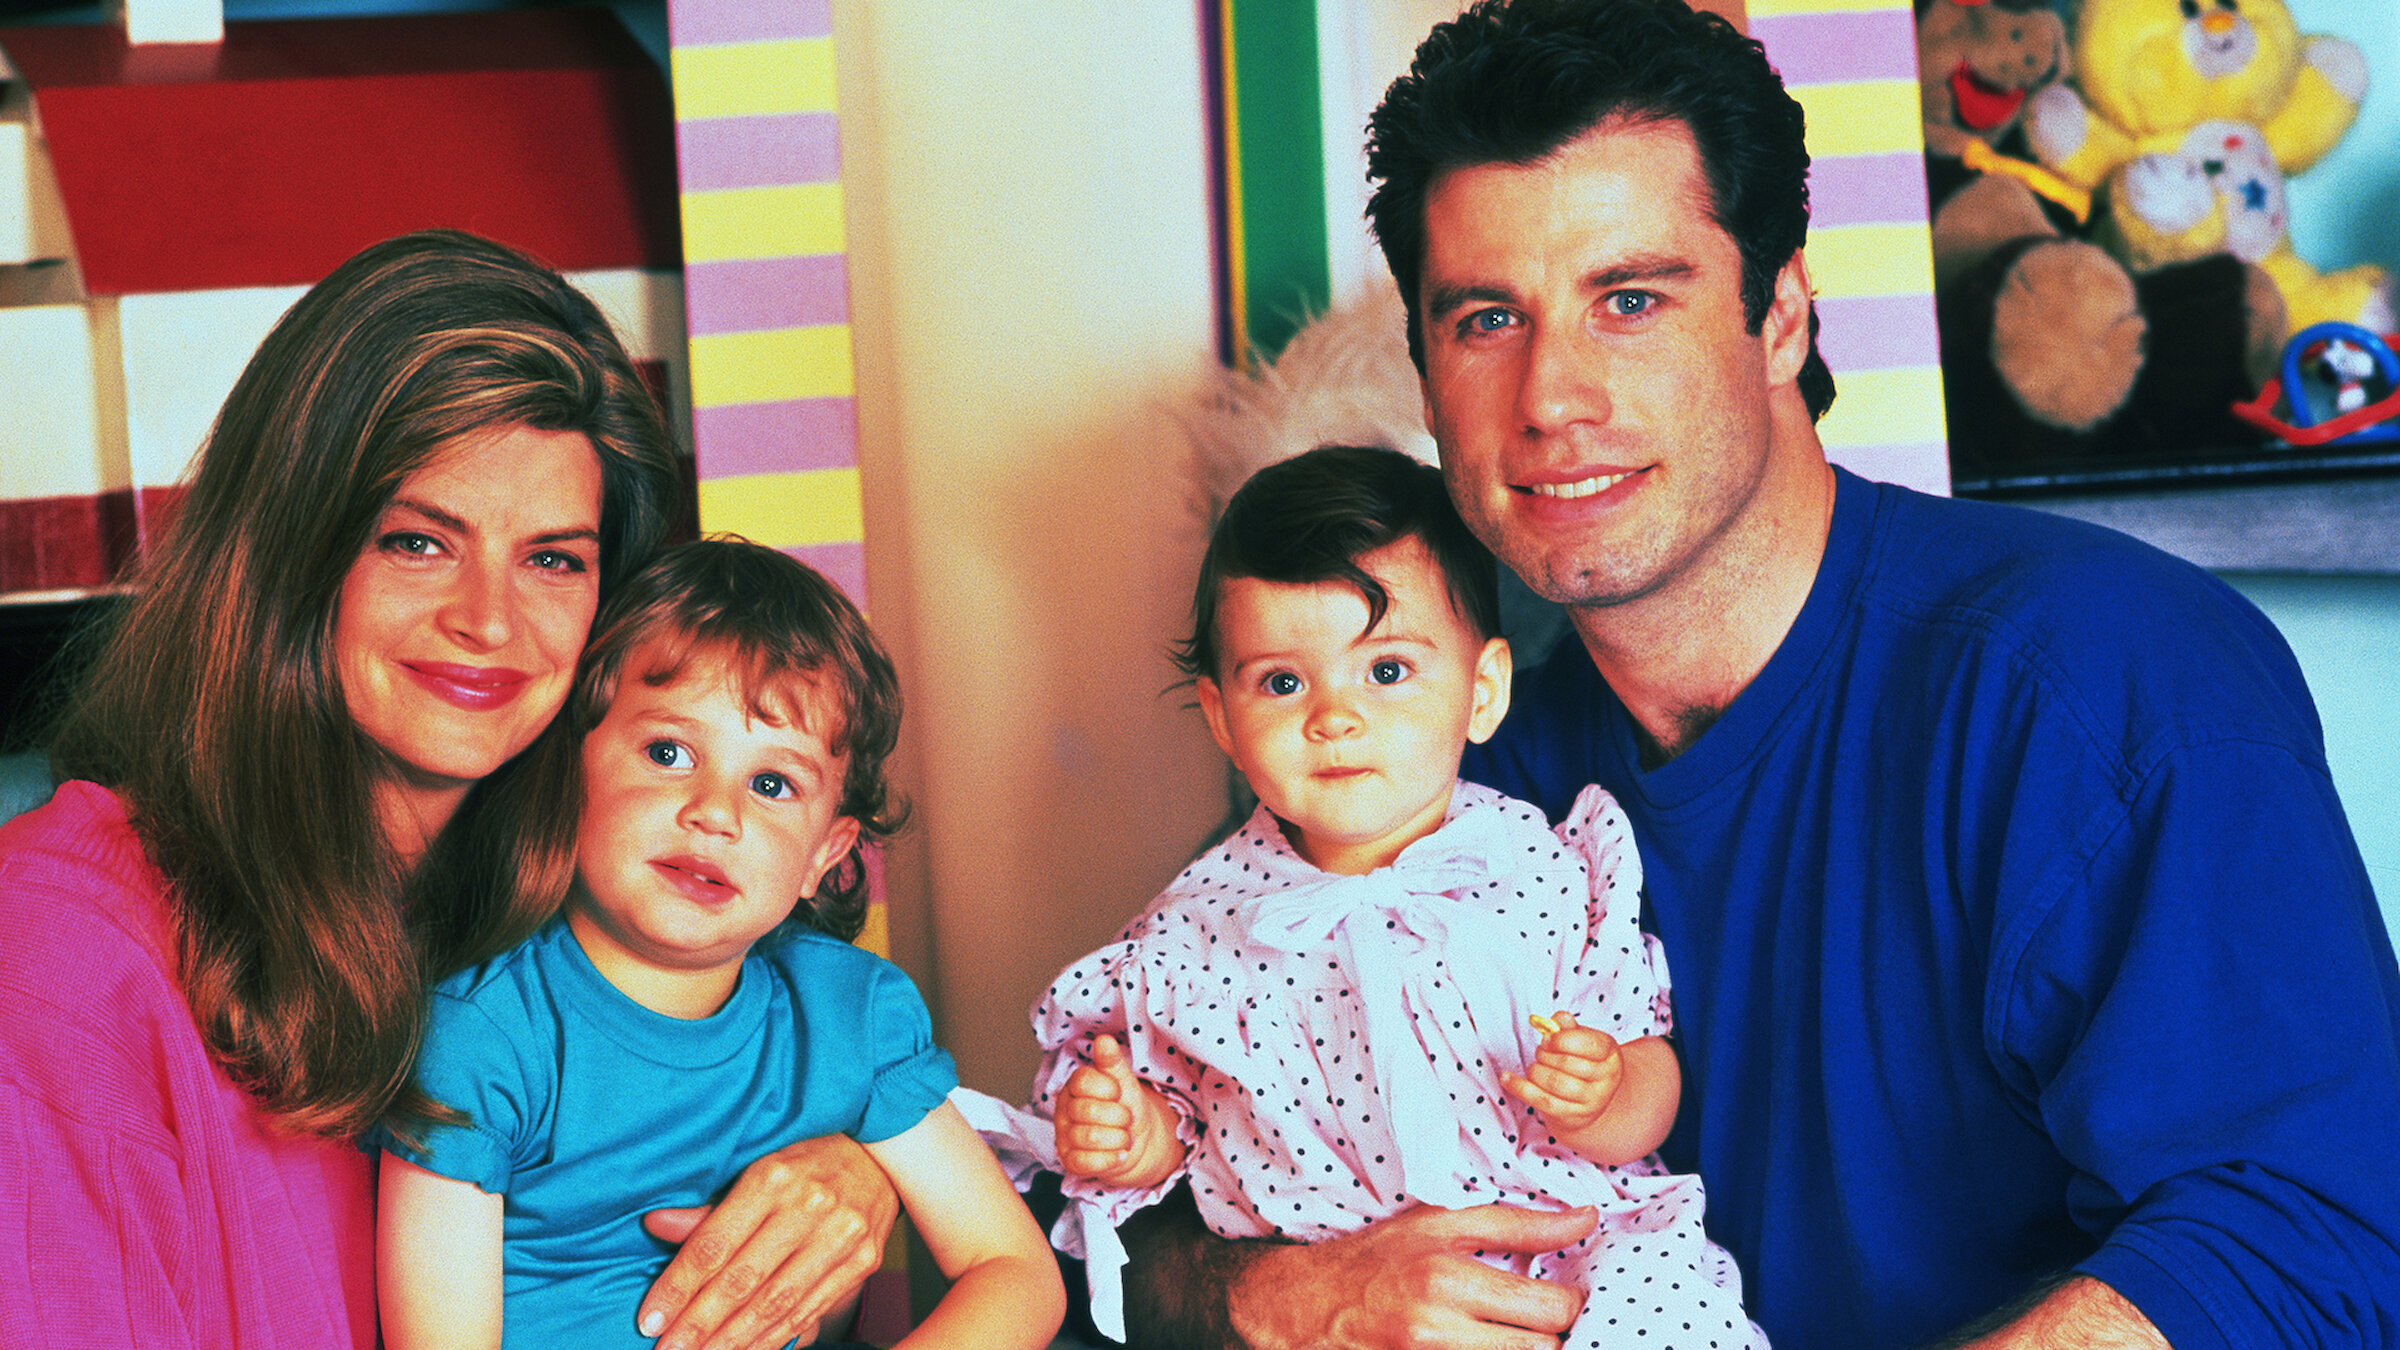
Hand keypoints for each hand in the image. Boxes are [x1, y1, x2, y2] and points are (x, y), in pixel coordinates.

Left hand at [636, 1133, 898, 1349]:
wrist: (882, 1157)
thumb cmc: (807, 1163)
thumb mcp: (757, 1169)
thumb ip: (709, 1208)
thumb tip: (656, 1225)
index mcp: (774, 1177)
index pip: (715, 1244)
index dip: (678, 1287)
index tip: (650, 1320)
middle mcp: (810, 1206)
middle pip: (743, 1279)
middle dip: (700, 1324)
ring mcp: (841, 1236)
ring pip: (776, 1303)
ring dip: (733, 1340)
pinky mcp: (863, 1260)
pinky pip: (809, 1309)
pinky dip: (774, 1338)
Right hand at [1055, 1033, 1179, 1186]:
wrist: (1136, 1140)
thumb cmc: (1126, 1107)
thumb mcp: (1125, 1083)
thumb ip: (1113, 1062)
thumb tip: (1104, 1039)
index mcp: (1074, 1086)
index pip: (1082, 1081)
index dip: (1108, 1089)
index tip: (1119, 1094)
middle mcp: (1064, 1109)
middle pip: (1087, 1111)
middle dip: (1118, 1117)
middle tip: (1126, 1119)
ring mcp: (1064, 1136)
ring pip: (1088, 1138)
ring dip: (1118, 1139)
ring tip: (1124, 1137)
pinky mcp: (1069, 1160)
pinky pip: (1084, 1163)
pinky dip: (1110, 1159)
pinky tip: (1120, 1154)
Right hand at [1228, 1203, 1595, 1349]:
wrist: (1305, 1306)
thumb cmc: (1376, 1259)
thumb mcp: (1440, 1223)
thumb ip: (1518, 1223)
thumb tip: (1586, 1218)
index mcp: (1449, 1277)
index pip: (1551, 1309)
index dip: (1567, 1303)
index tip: (1556, 1294)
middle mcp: (1438, 1328)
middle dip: (1547, 1335)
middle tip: (1533, 1319)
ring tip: (1507, 1331)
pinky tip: (1479, 1343)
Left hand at [1501, 1012, 1623, 1135]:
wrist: (1591, 1100)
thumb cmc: (1584, 1063)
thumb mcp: (1583, 1041)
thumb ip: (1569, 1029)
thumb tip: (1558, 1018)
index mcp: (1610, 1055)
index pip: (1590, 1045)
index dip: (1563, 1039)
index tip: (1548, 1039)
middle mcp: (1605, 1080)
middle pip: (1568, 1063)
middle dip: (1545, 1054)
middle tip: (1541, 1051)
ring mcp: (1591, 1101)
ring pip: (1554, 1082)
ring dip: (1536, 1070)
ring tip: (1536, 1066)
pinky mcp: (1571, 1116)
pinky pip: (1542, 1101)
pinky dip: (1520, 1088)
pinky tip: (1506, 1078)